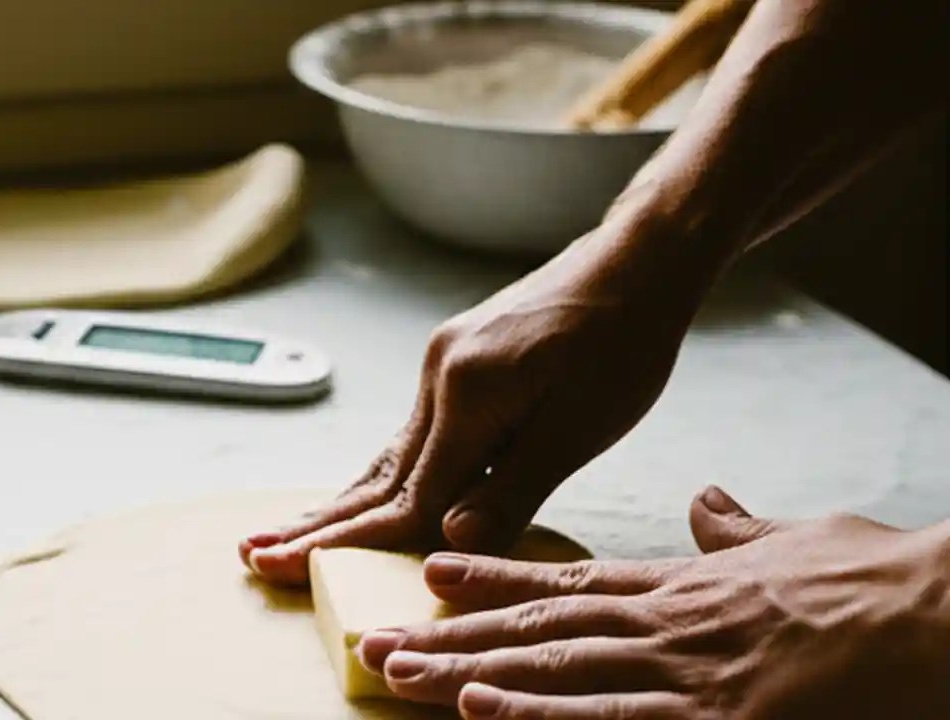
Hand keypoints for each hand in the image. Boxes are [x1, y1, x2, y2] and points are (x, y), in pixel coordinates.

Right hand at [241, 226, 708, 583]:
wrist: (634, 264)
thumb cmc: (622, 344)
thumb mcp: (577, 429)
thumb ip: (510, 490)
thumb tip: (448, 542)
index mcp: (466, 394)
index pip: (409, 494)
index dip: (357, 543)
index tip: (296, 573)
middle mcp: (438, 376)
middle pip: (376, 471)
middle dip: (317, 522)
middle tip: (252, 553)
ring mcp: (441, 364)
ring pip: (387, 452)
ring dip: (338, 500)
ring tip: (282, 533)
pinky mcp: (455, 361)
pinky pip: (412, 433)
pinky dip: (382, 473)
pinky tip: (359, 496)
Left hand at [355, 485, 949, 718]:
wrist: (939, 612)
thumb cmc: (875, 583)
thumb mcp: (797, 540)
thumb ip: (736, 531)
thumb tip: (706, 503)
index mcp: (680, 583)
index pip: (566, 578)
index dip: (492, 577)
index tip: (431, 573)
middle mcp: (664, 620)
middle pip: (537, 625)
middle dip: (450, 634)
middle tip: (377, 639)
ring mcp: (684, 669)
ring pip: (553, 667)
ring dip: (467, 671)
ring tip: (400, 671)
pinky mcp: (715, 716)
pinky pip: (611, 718)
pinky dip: (541, 714)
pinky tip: (482, 710)